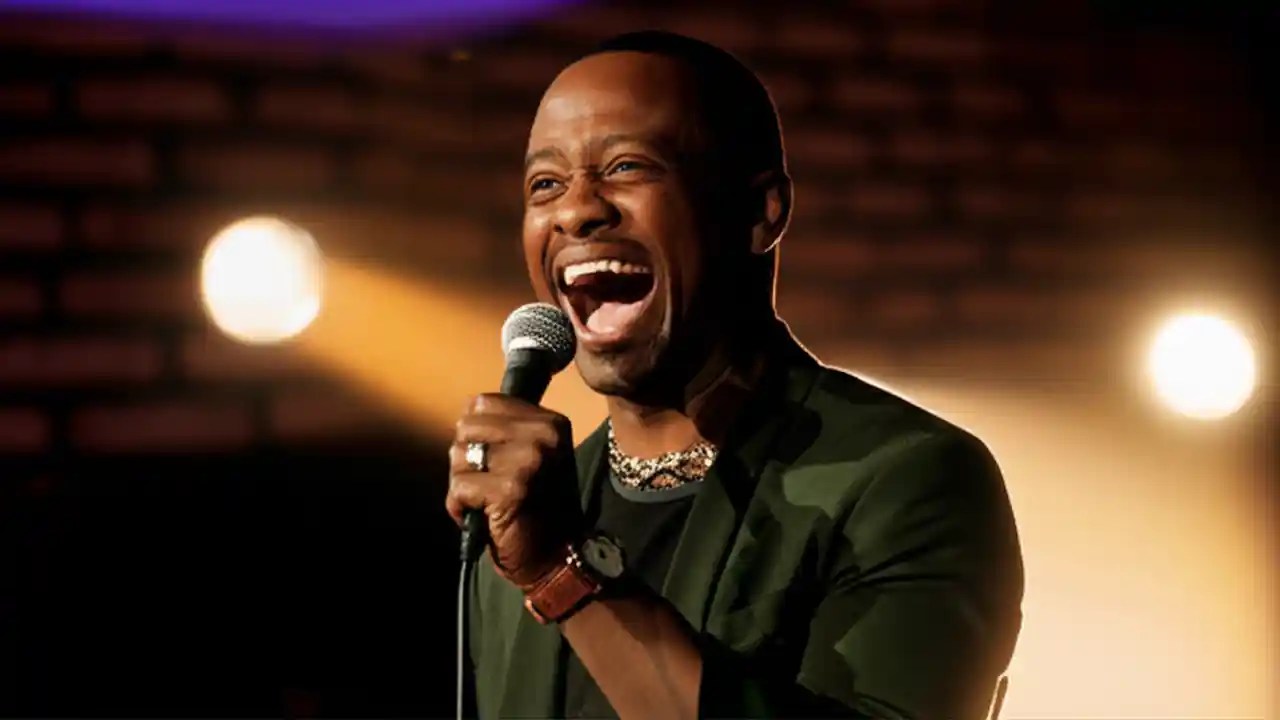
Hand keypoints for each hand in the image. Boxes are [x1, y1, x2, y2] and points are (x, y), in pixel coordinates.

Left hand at [446, 393, 582, 587]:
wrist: (556, 556)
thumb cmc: (538, 506)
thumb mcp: (531, 456)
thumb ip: (504, 430)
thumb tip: (464, 414)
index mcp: (549, 422)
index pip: (482, 403)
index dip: (475, 433)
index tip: (492, 460)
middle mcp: (542, 435)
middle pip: (466, 427)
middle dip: (466, 459)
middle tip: (488, 484)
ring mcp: (528, 461)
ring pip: (458, 456)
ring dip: (462, 484)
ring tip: (486, 501)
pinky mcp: (510, 490)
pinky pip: (459, 487)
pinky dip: (460, 507)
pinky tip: (482, 517)